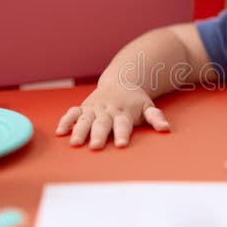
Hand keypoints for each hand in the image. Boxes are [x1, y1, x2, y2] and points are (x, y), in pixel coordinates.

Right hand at [55, 81, 169, 148]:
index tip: (121, 145)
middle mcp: (107, 110)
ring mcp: (94, 108)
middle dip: (99, 135)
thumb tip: (166, 129)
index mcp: (124, 112)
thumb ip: (156, 118)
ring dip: (79, 131)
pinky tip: (60, 133)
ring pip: (85, 120)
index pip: (123, 124)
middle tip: (96, 147)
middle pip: (103, 123)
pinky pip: (72, 113)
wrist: (121, 80)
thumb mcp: (148, 107)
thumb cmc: (135, 100)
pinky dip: (65, 121)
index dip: (122, 134)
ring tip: (75, 143)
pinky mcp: (83, 108)